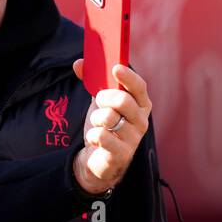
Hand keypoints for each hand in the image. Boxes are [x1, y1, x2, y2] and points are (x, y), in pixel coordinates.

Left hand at [71, 60, 151, 194]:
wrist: (96, 159)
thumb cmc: (103, 126)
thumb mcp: (99, 103)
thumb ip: (93, 82)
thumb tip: (79, 63)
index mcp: (140, 105)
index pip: (139, 87)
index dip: (128, 76)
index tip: (115, 68)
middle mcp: (141, 120)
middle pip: (123, 100)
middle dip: (104, 98)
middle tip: (98, 102)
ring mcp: (133, 138)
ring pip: (109, 118)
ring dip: (96, 118)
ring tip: (97, 124)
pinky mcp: (122, 153)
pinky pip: (102, 136)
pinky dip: (92, 135)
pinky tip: (95, 139)